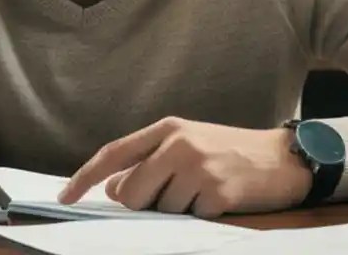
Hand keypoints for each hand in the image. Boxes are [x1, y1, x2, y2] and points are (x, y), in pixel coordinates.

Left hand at [57, 117, 311, 218]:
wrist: (283, 158)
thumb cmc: (230, 152)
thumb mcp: (188, 144)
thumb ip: (149, 161)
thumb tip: (112, 190)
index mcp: (167, 129)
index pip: (114, 153)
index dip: (84, 177)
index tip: (65, 198)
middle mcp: (179, 144)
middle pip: (131, 193)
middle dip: (144, 204)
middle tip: (175, 193)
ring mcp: (198, 168)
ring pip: (160, 210)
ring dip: (178, 210)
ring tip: (204, 190)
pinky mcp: (217, 193)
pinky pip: (189, 219)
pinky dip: (201, 216)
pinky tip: (220, 199)